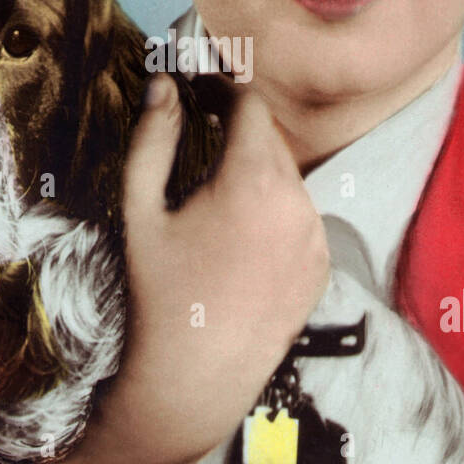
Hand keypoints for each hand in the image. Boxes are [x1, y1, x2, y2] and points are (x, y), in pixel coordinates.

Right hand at [103, 71, 330, 463]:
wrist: (196, 379)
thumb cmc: (159, 292)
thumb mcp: (142, 210)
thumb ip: (153, 139)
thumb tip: (164, 84)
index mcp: (253, 180)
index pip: (249, 104)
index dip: (222, 86)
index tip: (198, 84)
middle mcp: (297, 202)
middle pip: (269, 138)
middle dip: (236, 127)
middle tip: (199, 125)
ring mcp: (315, 236)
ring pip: (286, 178)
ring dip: (255, 169)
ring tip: (214, 190)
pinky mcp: (322, 265)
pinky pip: (298, 217)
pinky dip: (273, 210)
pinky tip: (237, 234)